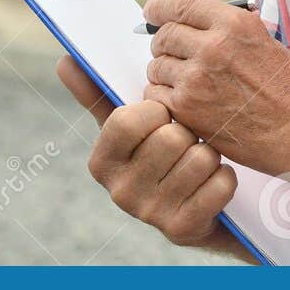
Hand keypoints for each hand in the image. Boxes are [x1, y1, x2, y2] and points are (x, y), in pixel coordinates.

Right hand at [56, 55, 240, 250]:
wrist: (192, 212)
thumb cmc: (157, 156)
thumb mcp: (128, 129)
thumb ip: (99, 94)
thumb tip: (65, 60)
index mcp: (101, 163)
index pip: (127, 120)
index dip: (154, 110)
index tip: (161, 116)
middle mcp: (120, 193)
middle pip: (170, 138)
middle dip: (186, 132)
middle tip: (184, 142)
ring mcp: (151, 215)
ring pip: (199, 158)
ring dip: (209, 154)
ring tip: (199, 161)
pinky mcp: (184, 229)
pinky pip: (220, 182)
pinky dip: (224, 177)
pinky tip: (212, 182)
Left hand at [141, 0, 289, 176]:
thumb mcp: (262, 41)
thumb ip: (224, 30)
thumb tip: (187, 25)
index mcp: (233, 23)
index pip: (178, 6)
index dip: (159, 9)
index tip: (152, 13)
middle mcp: (212, 46)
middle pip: (163, 37)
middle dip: (164, 46)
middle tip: (172, 55)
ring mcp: (197, 79)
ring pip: (156, 67)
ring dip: (164, 75)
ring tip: (187, 85)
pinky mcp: (188, 110)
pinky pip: (156, 96)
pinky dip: (164, 100)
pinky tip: (185, 105)